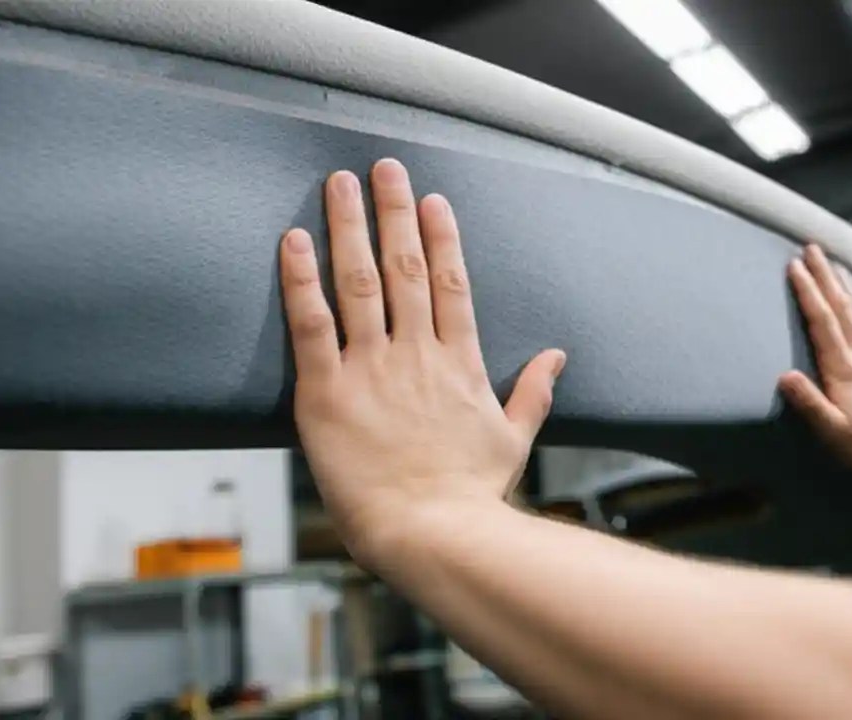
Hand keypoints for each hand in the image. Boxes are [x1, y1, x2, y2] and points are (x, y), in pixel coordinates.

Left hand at [279, 158, 564, 564]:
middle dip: (393, 212)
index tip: (432, 200)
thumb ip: (534, 392)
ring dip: (349, 227)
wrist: (434, 532)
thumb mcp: (514, 439)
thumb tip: (556, 357)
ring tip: (340, 185)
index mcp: (459, 364)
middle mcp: (417, 354)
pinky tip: (294, 241)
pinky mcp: (328, 393)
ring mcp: (371, 369)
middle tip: (382, 168)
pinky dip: (302, 280)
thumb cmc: (471, 495)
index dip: (441, 237)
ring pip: (360, 282)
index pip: (451, 284)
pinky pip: (311, 324)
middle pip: (405, 267)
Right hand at [779, 245, 851, 468]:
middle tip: (810, 247)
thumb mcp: (830, 431)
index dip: (807, 292)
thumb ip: (809, 403)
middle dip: (824, 275)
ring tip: (831, 260)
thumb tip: (785, 376)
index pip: (822, 321)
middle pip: (839, 306)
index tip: (794, 267)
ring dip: (842, 283)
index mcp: (842, 368)